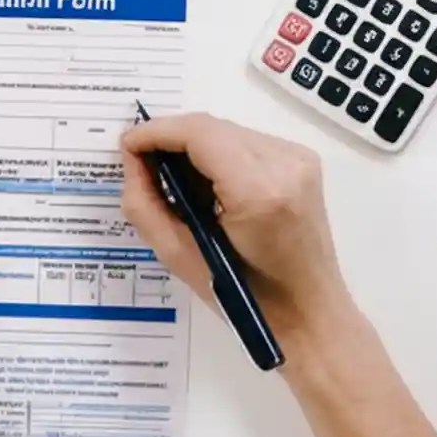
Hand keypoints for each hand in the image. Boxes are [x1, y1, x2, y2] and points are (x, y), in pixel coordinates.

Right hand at [120, 114, 353, 358]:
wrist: (309, 310)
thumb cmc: (246, 296)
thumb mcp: (179, 257)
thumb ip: (146, 204)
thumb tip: (132, 160)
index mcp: (259, 191)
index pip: (199, 134)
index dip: (156, 132)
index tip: (127, 146)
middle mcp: (285, 163)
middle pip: (212, 127)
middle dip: (171, 139)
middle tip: (143, 166)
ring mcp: (299, 158)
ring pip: (229, 131)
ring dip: (195, 147)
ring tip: (174, 179)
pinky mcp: (303, 161)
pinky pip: (248, 142)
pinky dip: (220, 154)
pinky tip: (209, 184)